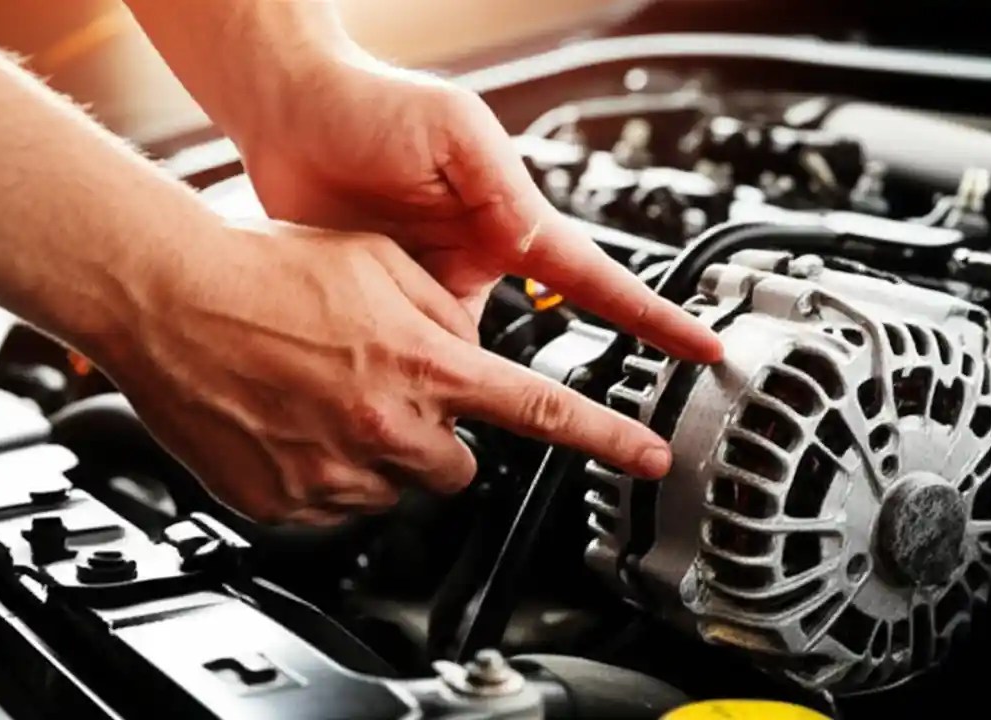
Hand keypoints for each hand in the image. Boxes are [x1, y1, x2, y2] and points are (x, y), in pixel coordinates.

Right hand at [110, 220, 676, 525]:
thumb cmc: (264, 270)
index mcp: (427, 363)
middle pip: (460, 464)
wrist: (168, 296)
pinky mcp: (293, 503)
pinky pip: (335, 501)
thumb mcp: (377, 263)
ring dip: (379, 451)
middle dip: (439, 436)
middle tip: (389, 394)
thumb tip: (469, 337)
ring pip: (394, 484)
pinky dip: (325, 471)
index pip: (543, 413)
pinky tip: (292, 422)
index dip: (608, 438)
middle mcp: (393, 427)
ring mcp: (341, 473)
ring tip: (325, 397)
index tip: (648, 457)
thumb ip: (440, 309)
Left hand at [232, 51, 721, 360]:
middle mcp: (483, 258)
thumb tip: (533, 242)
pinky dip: (408, 369)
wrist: (287, 113)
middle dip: (558, 383)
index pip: (596, 279)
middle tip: (594, 425)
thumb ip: (501, 185)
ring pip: (469, 355)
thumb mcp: (454, 131)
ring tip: (429, 394)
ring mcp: (436, 282)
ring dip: (462, 381)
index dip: (653, 318)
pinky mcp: (388, 300)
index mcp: (513, 220)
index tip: (702, 350)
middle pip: (537, 334)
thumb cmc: (373, 105)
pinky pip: (415, 349)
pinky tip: (383, 375)